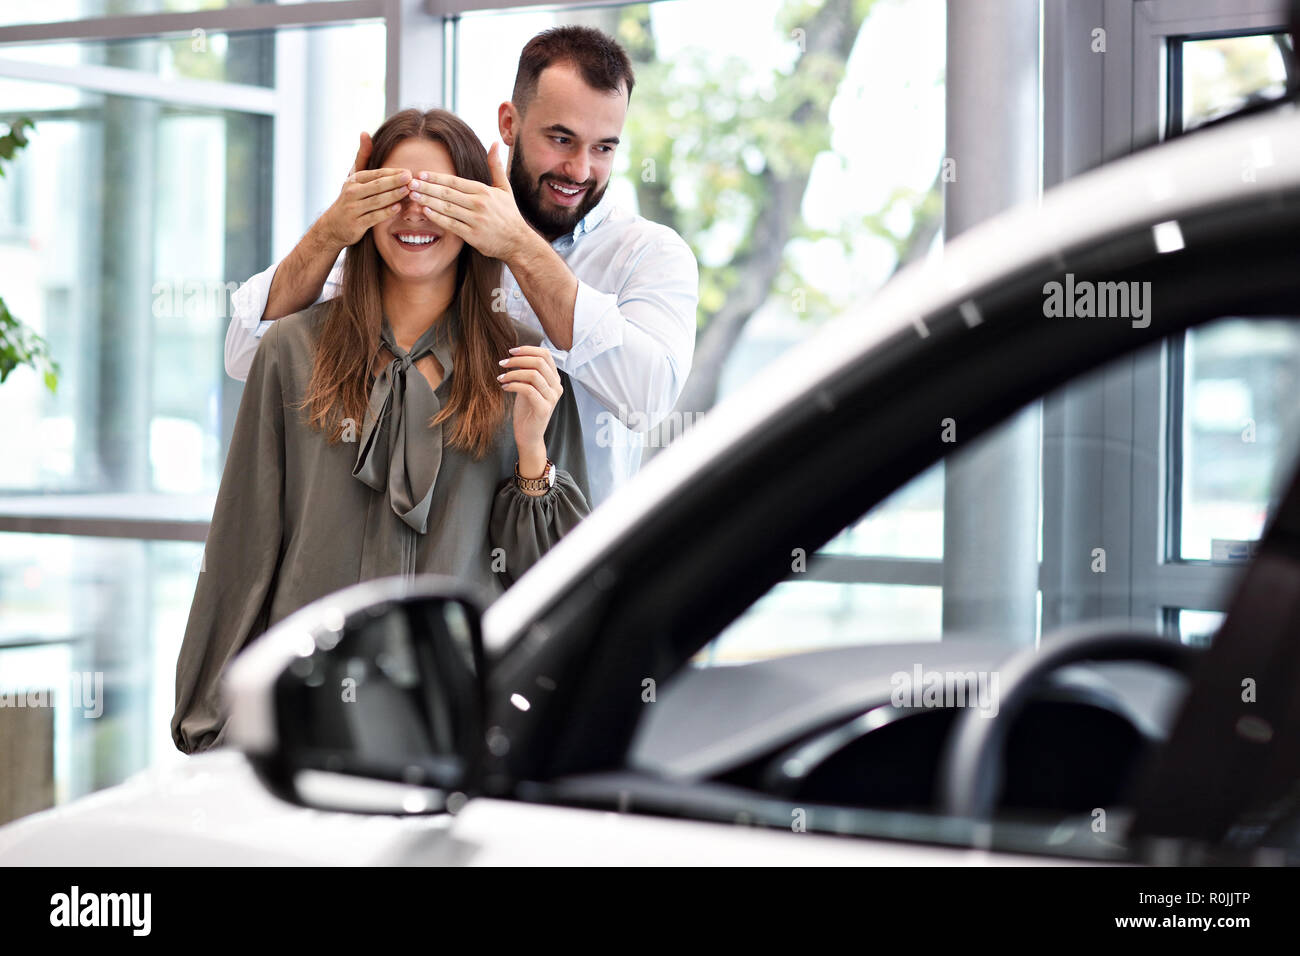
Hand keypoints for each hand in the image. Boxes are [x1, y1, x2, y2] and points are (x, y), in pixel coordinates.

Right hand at [316, 131, 412, 247]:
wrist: (333, 225)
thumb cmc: (350, 198)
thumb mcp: (354, 176)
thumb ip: (362, 156)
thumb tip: (365, 133)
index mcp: (354, 179)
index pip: (376, 174)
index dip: (392, 173)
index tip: (408, 171)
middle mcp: (352, 192)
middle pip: (377, 185)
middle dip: (394, 181)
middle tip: (410, 177)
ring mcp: (354, 208)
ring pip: (376, 200)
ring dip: (393, 195)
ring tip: (408, 191)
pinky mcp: (356, 224)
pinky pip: (374, 217)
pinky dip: (386, 212)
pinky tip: (398, 207)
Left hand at [409, 141, 532, 260]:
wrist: (518, 241)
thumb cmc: (509, 214)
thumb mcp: (504, 188)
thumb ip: (496, 166)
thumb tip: (494, 143)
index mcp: (484, 191)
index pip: (455, 181)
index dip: (436, 177)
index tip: (421, 173)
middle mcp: (479, 204)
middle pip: (448, 193)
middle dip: (427, 187)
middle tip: (410, 182)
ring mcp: (475, 220)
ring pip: (447, 208)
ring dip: (428, 200)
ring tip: (413, 195)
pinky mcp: (473, 235)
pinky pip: (451, 225)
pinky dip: (437, 218)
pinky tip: (426, 211)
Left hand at [498, 345, 561, 469]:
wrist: (528, 436)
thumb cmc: (526, 410)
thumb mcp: (527, 386)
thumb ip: (527, 372)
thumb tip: (515, 355)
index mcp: (554, 379)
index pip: (546, 354)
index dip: (527, 349)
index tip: (511, 352)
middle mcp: (557, 387)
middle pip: (539, 362)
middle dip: (518, 360)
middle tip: (502, 363)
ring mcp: (552, 398)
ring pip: (533, 374)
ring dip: (513, 373)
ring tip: (501, 378)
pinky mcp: (544, 408)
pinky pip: (528, 389)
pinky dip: (513, 385)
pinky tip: (504, 387)